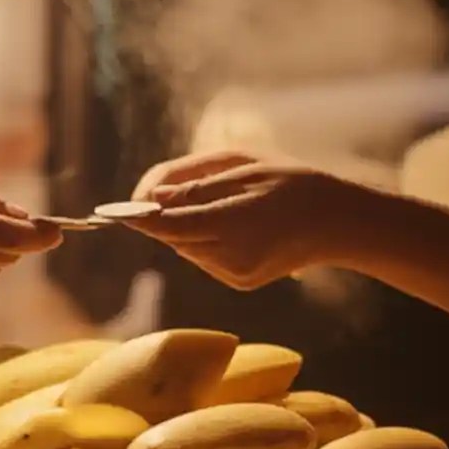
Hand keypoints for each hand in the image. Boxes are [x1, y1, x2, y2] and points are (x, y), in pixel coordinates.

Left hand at [125, 158, 344, 289]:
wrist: (336, 219)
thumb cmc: (291, 181)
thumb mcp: (242, 165)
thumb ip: (193, 184)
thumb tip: (150, 199)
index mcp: (232, 223)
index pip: (168, 224)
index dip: (138, 216)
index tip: (112, 210)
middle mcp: (230, 256)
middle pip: (173, 236)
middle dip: (165, 215)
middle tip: (168, 191)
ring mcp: (235, 274)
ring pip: (186, 247)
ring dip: (188, 226)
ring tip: (225, 204)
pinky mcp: (239, 282)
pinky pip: (205, 257)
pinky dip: (207, 240)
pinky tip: (237, 226)